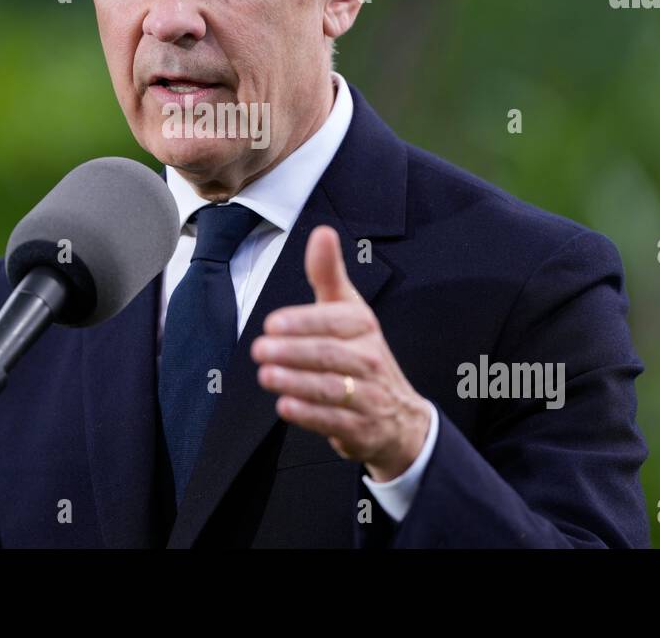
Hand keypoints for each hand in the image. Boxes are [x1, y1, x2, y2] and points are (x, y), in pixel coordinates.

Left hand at [251, 225, 430, 481]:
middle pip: (328, 354)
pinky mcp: (360, 427)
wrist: (399, 414)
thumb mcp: (348, 308)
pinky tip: (285, 406)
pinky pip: (333, 420)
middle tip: (260, 350)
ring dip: (295, 382)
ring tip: (266, 375)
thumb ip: (328, 273)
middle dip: (292, 352)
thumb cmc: (362, 352)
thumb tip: (321, 232)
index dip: (303, 322)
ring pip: (329, 387)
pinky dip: (308, 414)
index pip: (333, 321)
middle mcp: (368, 358)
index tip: (272, 323)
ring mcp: (367, 395)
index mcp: (363, 325)